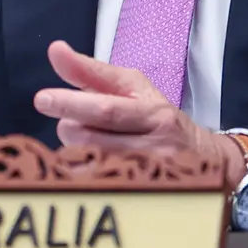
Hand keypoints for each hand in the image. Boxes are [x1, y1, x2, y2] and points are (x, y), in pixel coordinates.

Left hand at [33, 40, 246, 186]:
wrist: (206, 159)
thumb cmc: (156, 116)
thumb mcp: (130, 88)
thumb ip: (90, 72)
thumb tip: (55, 49)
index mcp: (150, 110)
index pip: (106, 108)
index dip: (72, 103)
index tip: (42, 99)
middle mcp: (155, 143)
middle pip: (93, 139)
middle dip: (70, 128)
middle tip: (71, 123)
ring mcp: (152, 174)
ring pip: (92, 165)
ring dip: (76, 152)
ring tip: (87, 141)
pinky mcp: (147, 197)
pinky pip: (99, 187)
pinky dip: (84, 173)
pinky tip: (89, 164)